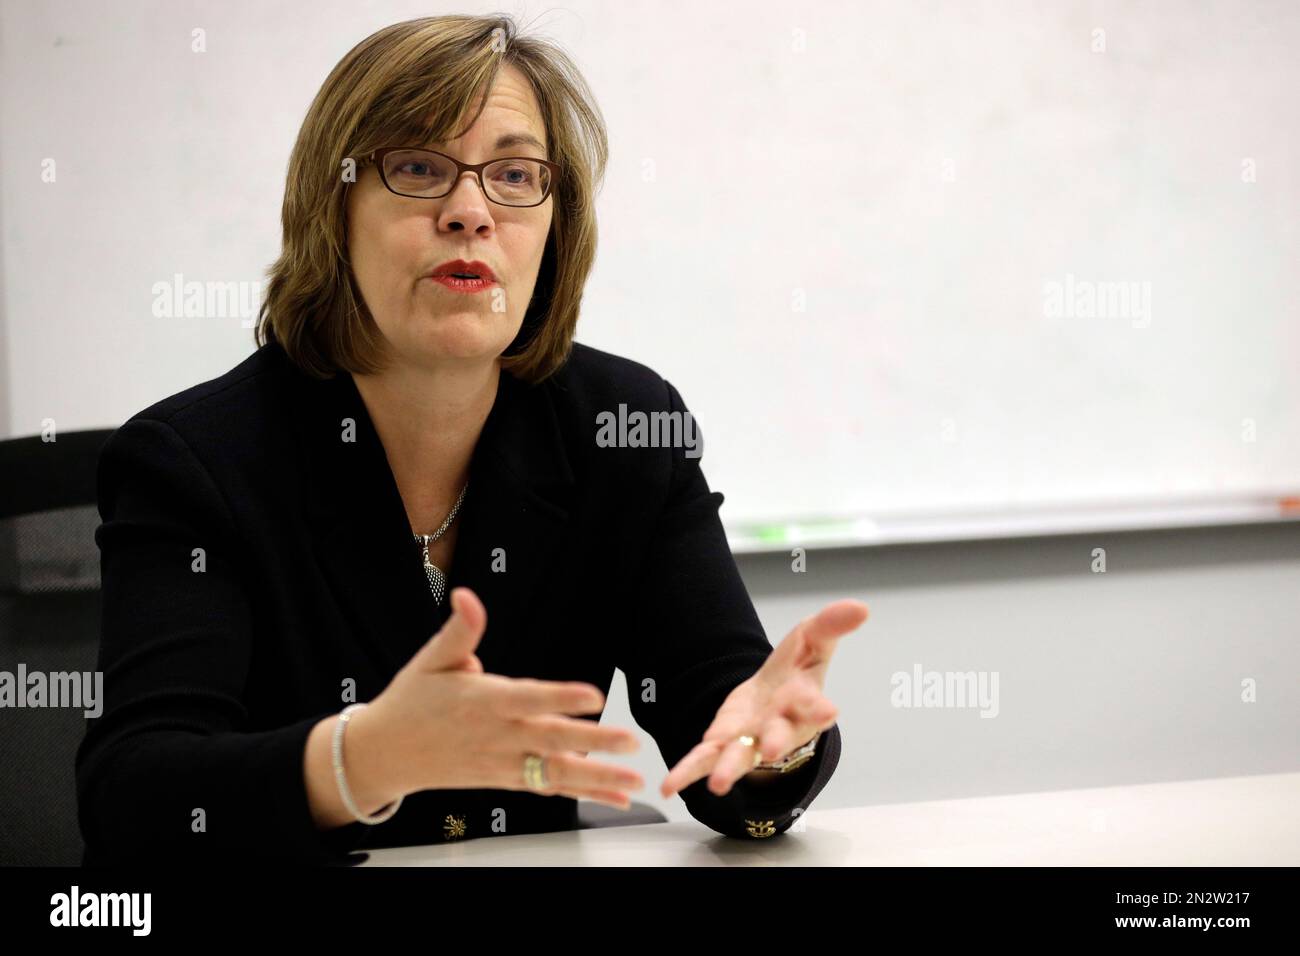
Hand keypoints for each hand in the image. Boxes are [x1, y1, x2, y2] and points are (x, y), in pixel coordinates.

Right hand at [362, 587, 644, 808]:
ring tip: (634, 779)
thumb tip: (466, 595)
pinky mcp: (505, 780)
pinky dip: (584, 793)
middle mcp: (496, 735)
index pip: (527, 698)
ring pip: (555, 772)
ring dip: (598, 778)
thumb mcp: (432, 658)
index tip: (593, 696)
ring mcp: (503, 762)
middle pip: (550, 740)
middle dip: (594, 743)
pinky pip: (549, 788)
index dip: (560, 697)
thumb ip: (460, 630)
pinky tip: (616, 795)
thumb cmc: (412, 700)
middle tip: (631, 742)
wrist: (385, 753)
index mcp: (481, 700)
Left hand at [659, 599, 867, 799]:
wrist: (773, 694)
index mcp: (804, 701)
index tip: (829, 711)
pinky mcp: (724, 741)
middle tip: (774, 750)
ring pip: (742, 755)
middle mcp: (780, 726)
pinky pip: (704, 759)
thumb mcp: (813, 639)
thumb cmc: (796, 671)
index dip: (820, 708)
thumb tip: (860, 607)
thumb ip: (832, 625)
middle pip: (779, 736)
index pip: (814, 705)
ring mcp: (751, 738)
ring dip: (731, 769)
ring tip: (719, 785)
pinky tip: (668, 786)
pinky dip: (687, 771)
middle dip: (777, 742)